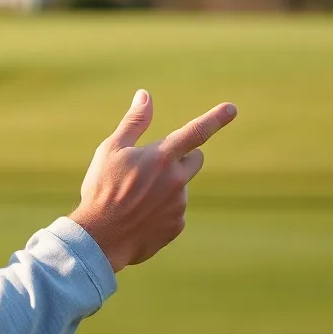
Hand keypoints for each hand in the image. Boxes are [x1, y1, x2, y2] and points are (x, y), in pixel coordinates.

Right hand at [70, 90, 236, 272]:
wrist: (100, 238)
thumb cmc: (102, 189)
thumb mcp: (111, 150)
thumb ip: (134, 122)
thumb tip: (145, 95)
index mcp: (162, 157)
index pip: (196, 132)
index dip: (215, 118)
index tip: (232, 108)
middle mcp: (177, 180)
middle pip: (194, 159)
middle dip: (180, 158)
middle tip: (151, 167)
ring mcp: (179, 205)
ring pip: (180, 187)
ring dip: (166, 187)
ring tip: (135, 199)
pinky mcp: (177, 226)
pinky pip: (175, 211)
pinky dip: (161, 210)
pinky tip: (140, 216)